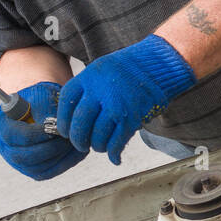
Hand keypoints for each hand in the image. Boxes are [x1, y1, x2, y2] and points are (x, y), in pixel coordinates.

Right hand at [0, 82, 85, 179]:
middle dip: (49, 148)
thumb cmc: (40, 97)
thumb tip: (56, 126)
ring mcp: (16, 161)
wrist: (42, 106)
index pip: (15, 136)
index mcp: (0, 124)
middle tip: (68, 138)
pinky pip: (47, 172)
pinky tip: (77, 152)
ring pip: (36, 168)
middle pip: (23, 157)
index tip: (57, 128)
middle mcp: (4, 146)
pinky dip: (64, 164)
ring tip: (74, 143)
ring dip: (58, 157)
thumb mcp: (41, 95)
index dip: (37, 134)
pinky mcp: (31, 169)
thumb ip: (45, 108)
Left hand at [58, 35, 195, 164]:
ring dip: (97, 147)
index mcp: (88, 77)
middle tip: (81, 145)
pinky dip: (113, 153)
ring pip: (97, 137)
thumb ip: (86, 91)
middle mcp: (99, 92)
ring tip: (100, 146)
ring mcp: (116, 106)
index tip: (65, 131)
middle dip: (78, 140)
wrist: (158, 64)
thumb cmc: (128, 69)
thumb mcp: (100, 70)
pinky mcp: (132, 118)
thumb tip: (72, 118)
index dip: (63, 122)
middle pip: (79, 124)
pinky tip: (114, 156)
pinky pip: (116, 142)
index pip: (66, 104)